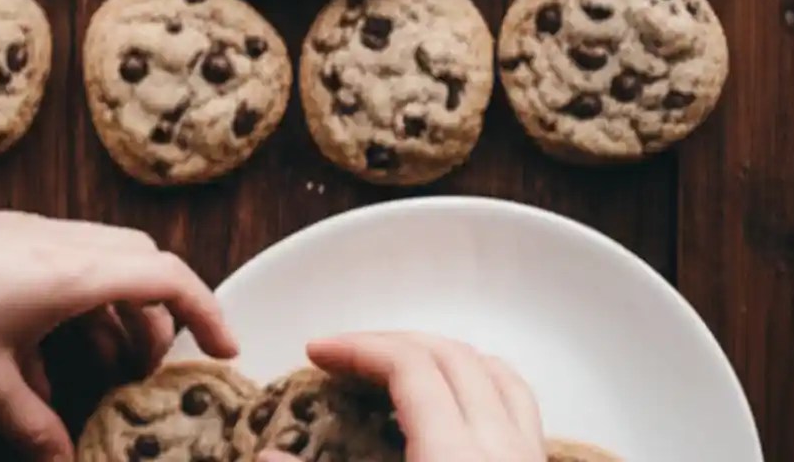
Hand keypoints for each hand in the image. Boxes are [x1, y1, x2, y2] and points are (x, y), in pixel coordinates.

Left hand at [0, 209, 237, 460]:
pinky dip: (65, 302)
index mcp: (67, 271)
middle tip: (151, 369)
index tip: (224, 350)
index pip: (167, 277)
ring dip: (108, 310)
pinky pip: (48, 260)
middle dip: (157, 314)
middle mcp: (50, 239)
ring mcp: (14, 230)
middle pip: (135, 262)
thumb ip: (37, 427)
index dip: (207, 311)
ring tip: (99, 367)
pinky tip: (34, 353)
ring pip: (91, 260)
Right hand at [258, 332, 542, 461]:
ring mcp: (530, 461)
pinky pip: (521, 411)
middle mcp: (502, 449)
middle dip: (393, 343)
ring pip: (498, 377)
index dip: (358, 346)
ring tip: (401, 368)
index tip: (317, 351)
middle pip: (452, 357)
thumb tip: (263, 456)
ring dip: (445, 358)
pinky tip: (454, 415)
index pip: (408, 365)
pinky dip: (483, 390)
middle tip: (346, 355)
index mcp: (453, 455)